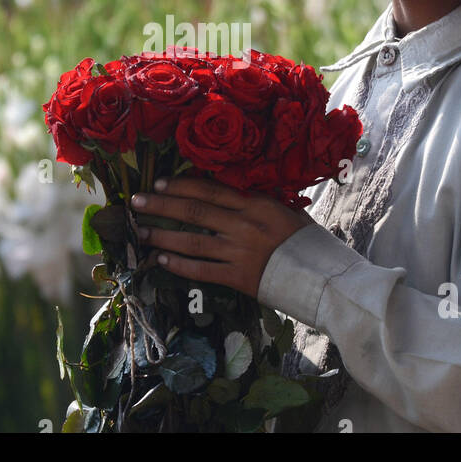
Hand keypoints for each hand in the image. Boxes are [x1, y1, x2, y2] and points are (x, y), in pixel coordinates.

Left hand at [128, 175, 314, 298]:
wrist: (324, 277)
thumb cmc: (306, 243)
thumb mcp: (284, 212)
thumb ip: (256, 204)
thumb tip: (227, 195)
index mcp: (256, 204)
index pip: (210, 189)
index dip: (180, 185)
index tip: (158, 183)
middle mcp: (244, 225)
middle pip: (194, 211)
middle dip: (160, 205)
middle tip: (135, 202)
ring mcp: (240, 252)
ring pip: (192, 240)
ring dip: (162, 236)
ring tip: (141, 233)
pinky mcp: (239, 278)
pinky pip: (202, 270)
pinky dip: (179, 265)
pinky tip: (161, 260)